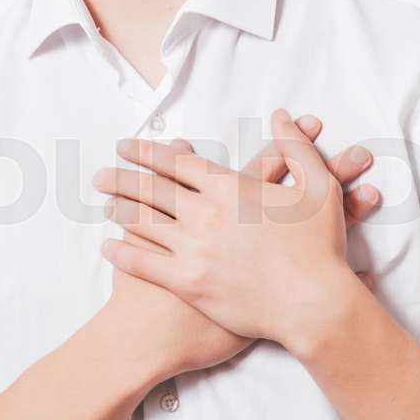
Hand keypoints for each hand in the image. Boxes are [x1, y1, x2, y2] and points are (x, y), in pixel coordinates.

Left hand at [99, 115, 380, 378]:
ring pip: (143, 223)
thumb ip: (296, 147)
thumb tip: (281, 116)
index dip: (147, 152)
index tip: (126, 146)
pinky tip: (108, 248)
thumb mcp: (318, 186)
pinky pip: (144, 264)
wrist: (314, 303)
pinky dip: (122, 254)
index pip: (176, 161)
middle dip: (121, 179)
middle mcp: (204, 213)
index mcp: (229, 187)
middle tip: (101, 176)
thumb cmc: (319, 247)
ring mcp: (193, 249)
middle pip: (151, 189)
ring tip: (104, 205)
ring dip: (119, 211)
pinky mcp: (188, 283)